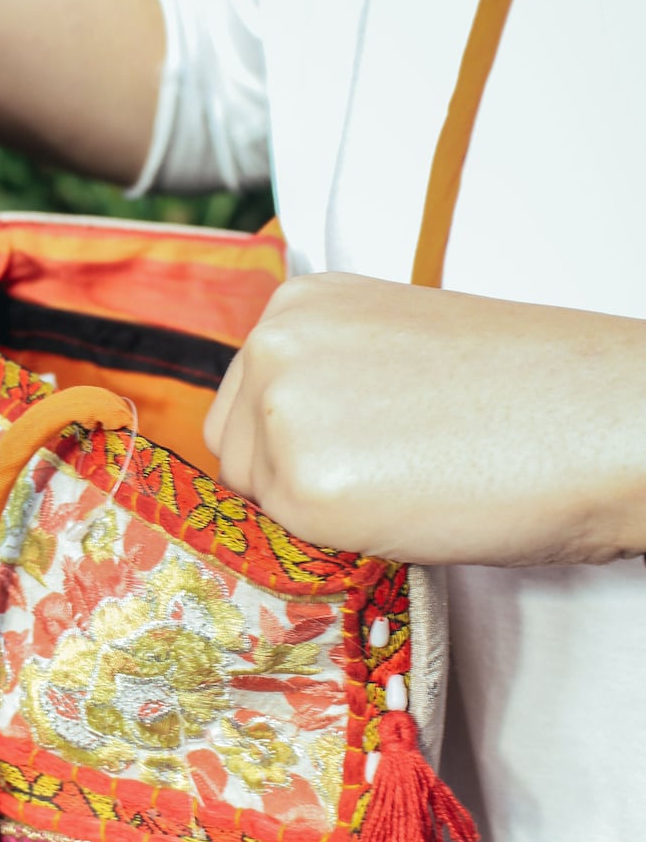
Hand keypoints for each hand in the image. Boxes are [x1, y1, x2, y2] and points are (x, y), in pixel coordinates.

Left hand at [204, 271, 645, 565]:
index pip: (248, 398)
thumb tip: (292, 437)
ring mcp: (281, 413)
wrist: (605, 420)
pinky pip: (293, 539)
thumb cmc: (528, 390)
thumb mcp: (397, 349)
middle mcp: (273, 345)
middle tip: (393, 472)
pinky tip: (413, 507)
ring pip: (260, 499)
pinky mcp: (304, 486)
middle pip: (235, 450)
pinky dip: (344, 539)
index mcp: (300, 302)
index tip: (368, 447)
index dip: (303, 439)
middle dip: (294, 476)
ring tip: (411, 483)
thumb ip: (329, 376)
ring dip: (318, 509)